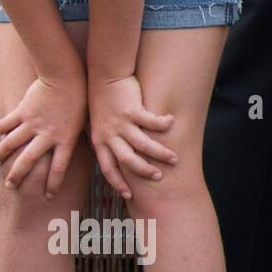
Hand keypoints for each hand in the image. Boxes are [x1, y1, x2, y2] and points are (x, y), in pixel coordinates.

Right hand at [0, 73, 86, 198]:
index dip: (53, 185)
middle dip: (18, 176)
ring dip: (2, 155)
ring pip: (12, 144)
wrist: (66, 75)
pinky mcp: (22, 111)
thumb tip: (77, 154)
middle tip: (11, 186)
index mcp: (65, 140)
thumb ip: (73, 140)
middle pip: (29, 161)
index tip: (48, 196)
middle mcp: (47, 135)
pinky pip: (7, 124)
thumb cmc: (78, 99)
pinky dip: (1, 131)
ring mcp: (33, 123)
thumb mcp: (80, 123)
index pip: (58, 169)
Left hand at [89, 75, 176, 199]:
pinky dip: (163, 124)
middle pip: (128, 161)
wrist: (104, 75)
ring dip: (160, 154)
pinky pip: (151, 122)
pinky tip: (172, 122)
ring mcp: (121, 123)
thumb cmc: (102, 99)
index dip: (118, 183)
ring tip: (174, 159)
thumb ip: (105, 139)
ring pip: (143, 145)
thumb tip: (114, 156)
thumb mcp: (97, 124)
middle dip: (144, 172)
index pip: (107, 168)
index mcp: (100, 141)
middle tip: (159, 177)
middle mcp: (109, 135)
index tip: (129, 195)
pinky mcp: (132, 109)